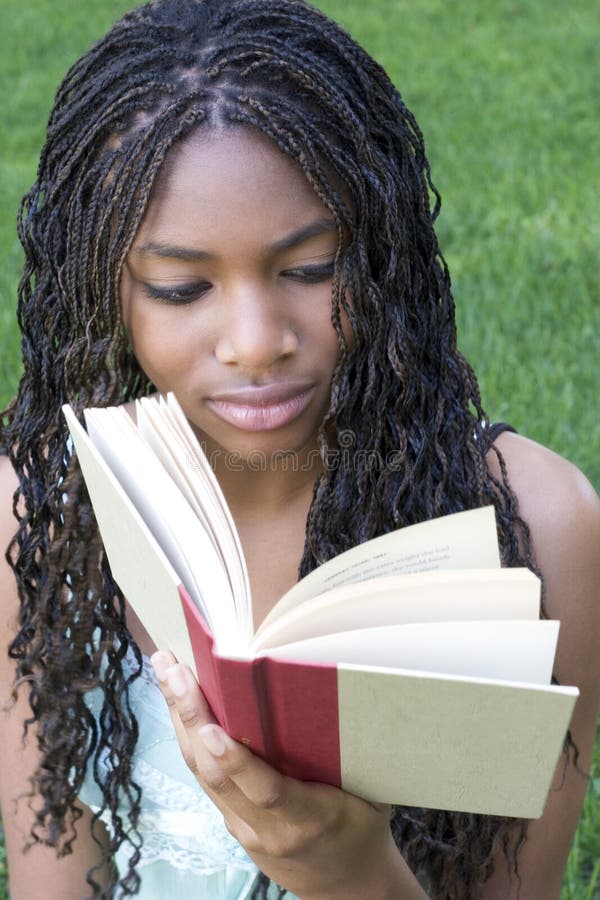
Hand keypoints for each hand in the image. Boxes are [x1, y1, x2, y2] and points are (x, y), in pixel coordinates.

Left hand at [151, 650, 423, 898]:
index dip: (236, 762)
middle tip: (175, 673)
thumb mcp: (373, 796)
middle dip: (193, 719)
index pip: (267, 791)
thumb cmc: (363, 829)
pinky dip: (189, 738)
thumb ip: (358, 756)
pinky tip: (178, 704)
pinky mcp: (232, 823)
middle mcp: (269, 828)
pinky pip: (205, 778)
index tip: (211, 729)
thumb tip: (354, 697)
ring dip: (181, 720)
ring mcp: (244, 829)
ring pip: (203, 773)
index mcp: (310, 819)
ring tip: (167, 673)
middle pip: (218, 775)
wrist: (346, 885)